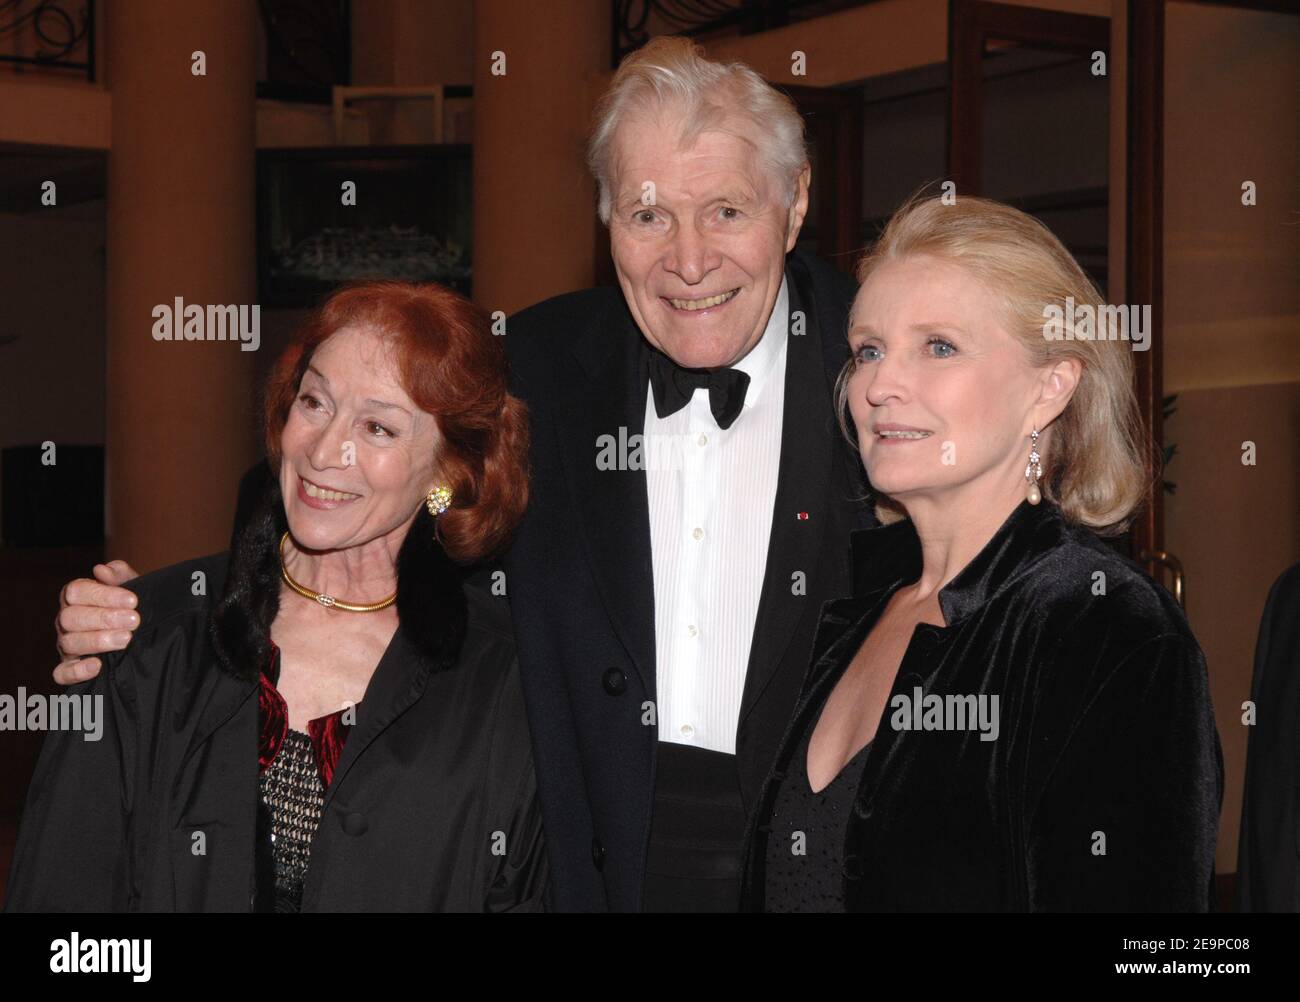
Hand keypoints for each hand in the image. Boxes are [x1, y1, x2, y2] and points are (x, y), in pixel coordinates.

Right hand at [53, 561, 141, 684]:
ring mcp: (66, 644)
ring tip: (126, 639)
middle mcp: (66, 620)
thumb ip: (120, 574)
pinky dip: (76, 671)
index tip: (132, 600)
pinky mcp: (69, 668)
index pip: (77, 591)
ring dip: (98, 641)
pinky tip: (97, 665)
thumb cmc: (132, 606)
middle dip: (105, 618)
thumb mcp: (132, 586)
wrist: (144, 631)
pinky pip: (62, 673)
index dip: (104, 595)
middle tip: (134, 620)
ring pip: (69, 642)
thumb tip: (101, 569)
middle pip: (71, 617)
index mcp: (76, 597)